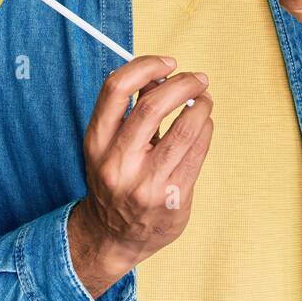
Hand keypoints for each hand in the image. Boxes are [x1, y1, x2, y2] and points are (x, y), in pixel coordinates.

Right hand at [68, 55, 213, 298]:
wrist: (113, 237)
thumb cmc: (116, 179)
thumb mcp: (110, 144)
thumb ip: (133, 109)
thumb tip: (161, 73)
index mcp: (96, 142)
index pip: (116, 89)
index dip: (145, 66)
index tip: (167, 63)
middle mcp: (117, 163)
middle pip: (152, 106)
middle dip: (182, 83)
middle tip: (198, 78)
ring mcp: (146, 184)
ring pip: (183, 130)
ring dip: (201, 106)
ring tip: (205, 99)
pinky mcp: (172, 199)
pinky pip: (197, 153)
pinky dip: (205, 130)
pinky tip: (204, 124)